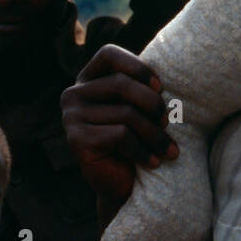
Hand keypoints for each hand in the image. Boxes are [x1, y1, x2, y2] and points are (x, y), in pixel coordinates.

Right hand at [60, 44, 177, 206]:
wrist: (121, 185)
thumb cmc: (136, 140)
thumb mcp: (138, 108)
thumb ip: (140, 87)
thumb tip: (163, 76)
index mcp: (87, 80)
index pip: (108, 54)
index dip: (138, 66)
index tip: (161, 87)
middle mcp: (73, 95)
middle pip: (122, 84)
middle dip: (153, 105)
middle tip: (168, 123)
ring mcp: (70, 117)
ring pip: (126, 113)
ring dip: (155, 135)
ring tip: (169, 150)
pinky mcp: (76, 140)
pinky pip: (121, 135)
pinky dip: (144, 150)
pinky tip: (153, 162)